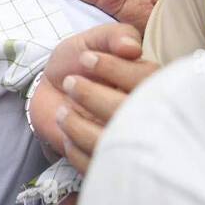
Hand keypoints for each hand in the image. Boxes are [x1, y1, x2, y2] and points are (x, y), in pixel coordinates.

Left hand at [29, 23, 150, 171]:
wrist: (49, 92)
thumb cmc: (76, 63)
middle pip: (137, 114)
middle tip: (70, 82)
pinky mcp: (112, 164)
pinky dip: (77, 151)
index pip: (151, 78)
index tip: (85, 58)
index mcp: (154, 84)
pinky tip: (66, 136)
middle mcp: (151, 115)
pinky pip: (101, 167)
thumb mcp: (92, 41)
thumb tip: (132, 48)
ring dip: (82, 127)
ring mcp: (133, 143)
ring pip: (118, 144)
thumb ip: (114, 37)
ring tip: (63, 111)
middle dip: (95, 97)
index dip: (117, 68)